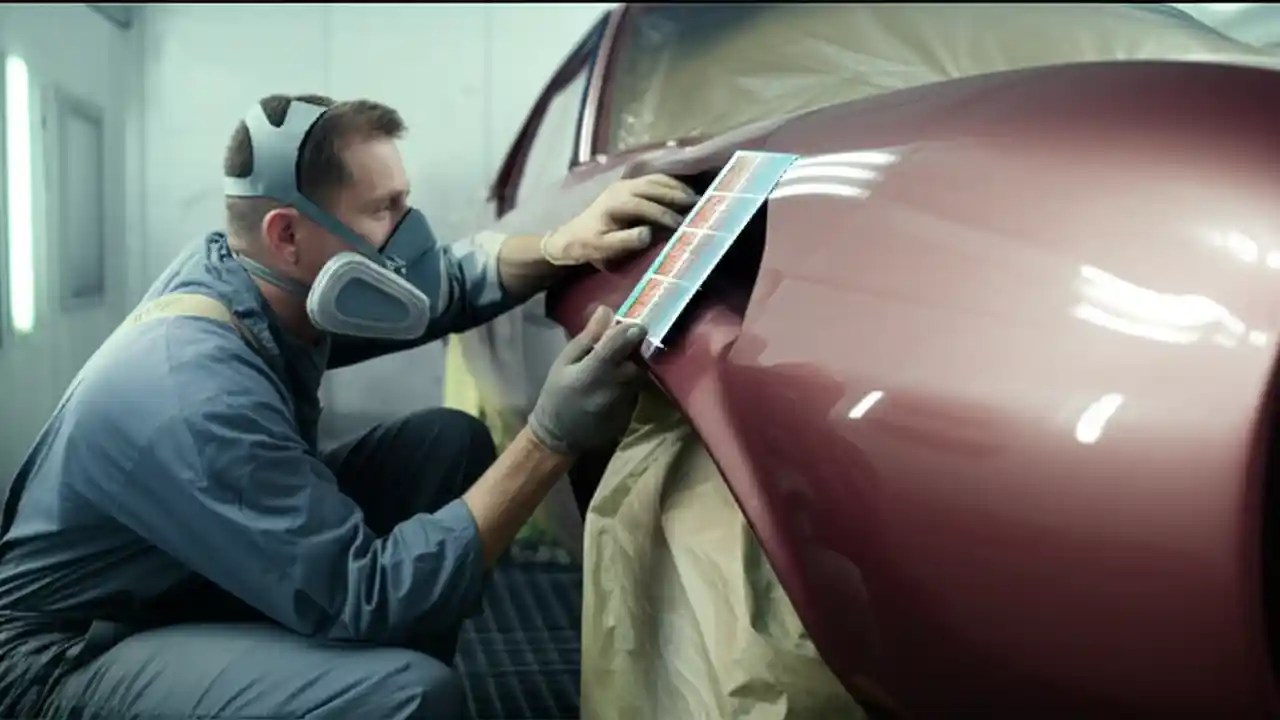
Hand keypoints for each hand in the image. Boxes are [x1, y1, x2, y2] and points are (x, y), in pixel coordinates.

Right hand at [527, 306, 646, 456]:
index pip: (619, 345)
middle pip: (635, 361)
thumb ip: (587, 338)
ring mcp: (623, 404)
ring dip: (633, 368)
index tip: (635, 324)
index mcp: (591, 372)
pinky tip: (617, 385)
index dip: (631, 330)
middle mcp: (612, 388)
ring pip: (639, 377)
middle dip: (634, 351)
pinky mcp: (630, 415)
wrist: (559, 436)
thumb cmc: (557, 394)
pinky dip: (631, 384)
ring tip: (619, 366)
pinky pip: (636, 391)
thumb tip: (606, 311)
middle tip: (626, 345)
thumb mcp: (563, 362)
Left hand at [542, 174, 698, 268]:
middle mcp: (621, 189)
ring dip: (675, 186)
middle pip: (654, 186)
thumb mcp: (604, 248)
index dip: (665, 214)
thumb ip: (625, 241)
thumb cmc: (589, 245)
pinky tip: (681, 191)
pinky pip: (652, 179)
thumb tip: (648, 233)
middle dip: (677, 195)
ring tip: (694, 198)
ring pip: (655, 179)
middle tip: (698, 205)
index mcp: (616, 203)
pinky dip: (669, 183)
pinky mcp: (627, 186)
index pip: (647, 206)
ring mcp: (625, 185)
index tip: (681, 225)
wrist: (570, 237)